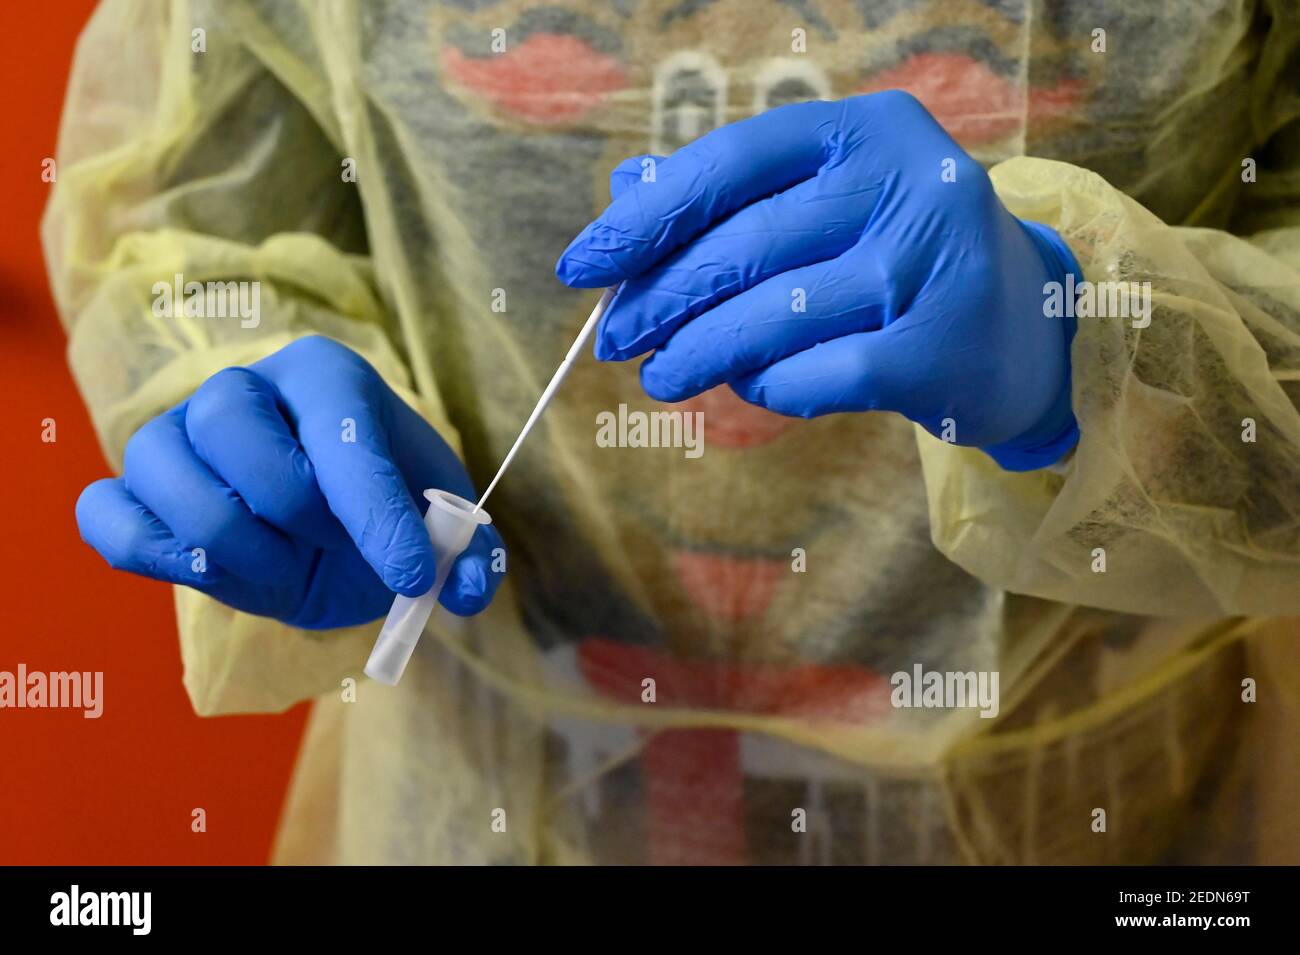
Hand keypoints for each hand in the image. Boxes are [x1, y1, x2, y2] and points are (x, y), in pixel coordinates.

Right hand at [76, 336, 504, 628]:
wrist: (328, 531)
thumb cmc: (381, 513)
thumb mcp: (438, 527)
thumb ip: (469, 553)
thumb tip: (465, 589)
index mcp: (326, 376)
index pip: (339, 432)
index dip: (376, 512)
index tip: (410, 575)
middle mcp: (241, 389)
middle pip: (242, 442)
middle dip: (301, 520)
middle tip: (332, 544)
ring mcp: (174, 434)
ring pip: (169, 475)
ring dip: (240, 549)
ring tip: (284, 561)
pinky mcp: (132, 489)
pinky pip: (105, 516)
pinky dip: (152, 553)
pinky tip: (214, 572)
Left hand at [556, 91, 1080, 469]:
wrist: (1029, 325)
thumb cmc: (903, 252)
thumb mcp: (833, 197)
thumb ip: (738, 194)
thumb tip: (626, 191)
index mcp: (868, 129)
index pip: (729, 163)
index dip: (645, 218)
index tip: (580, 266)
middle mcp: (908, 184)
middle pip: (743, 247)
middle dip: (659, 300)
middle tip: (615, 338)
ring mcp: (928, 269)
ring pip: (771, 318)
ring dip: (696, 355)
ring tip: (660, 376)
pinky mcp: (936, 351)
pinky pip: (813, 377)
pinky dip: (767, 387)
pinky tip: (747, 388)